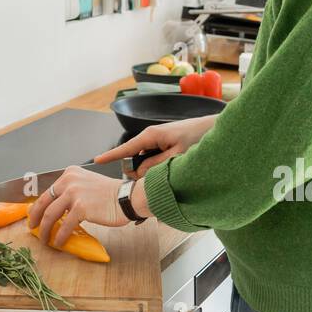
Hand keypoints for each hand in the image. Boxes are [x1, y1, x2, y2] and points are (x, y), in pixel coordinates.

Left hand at [27, 166, 126, 248]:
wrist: (127, 197)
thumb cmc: (110, 194)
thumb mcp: (87, 184)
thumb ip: (72, 191)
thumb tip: (57, 208)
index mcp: (70, 173)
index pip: (48, 190)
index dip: (38, 206)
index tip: (35, 215)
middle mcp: (69, 180)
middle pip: (44, 202)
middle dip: (36, 217)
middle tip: (33, 228)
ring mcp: (74, 193)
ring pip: (51, 215)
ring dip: (45, 230)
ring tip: (45, 239)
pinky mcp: (81, 207)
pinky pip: (65, 226)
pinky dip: (60, 236)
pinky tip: (59, 242)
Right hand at [93, 113, 216, 176]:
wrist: (214, 128)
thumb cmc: (198, 137)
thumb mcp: (176, 156)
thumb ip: (156, 166)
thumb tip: (140, 174)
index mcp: (151, 135)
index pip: (125, 148)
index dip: (111, 155)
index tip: (96, 160)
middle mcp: (152, 136)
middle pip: (135, 159)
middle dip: (138, 172)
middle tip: (150, 183)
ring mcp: (158, 140)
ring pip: (145, 161)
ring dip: (151, 171)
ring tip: (167, 176)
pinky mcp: (165, 145)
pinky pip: (154, 159)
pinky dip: (157, 168)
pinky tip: (169, 172)